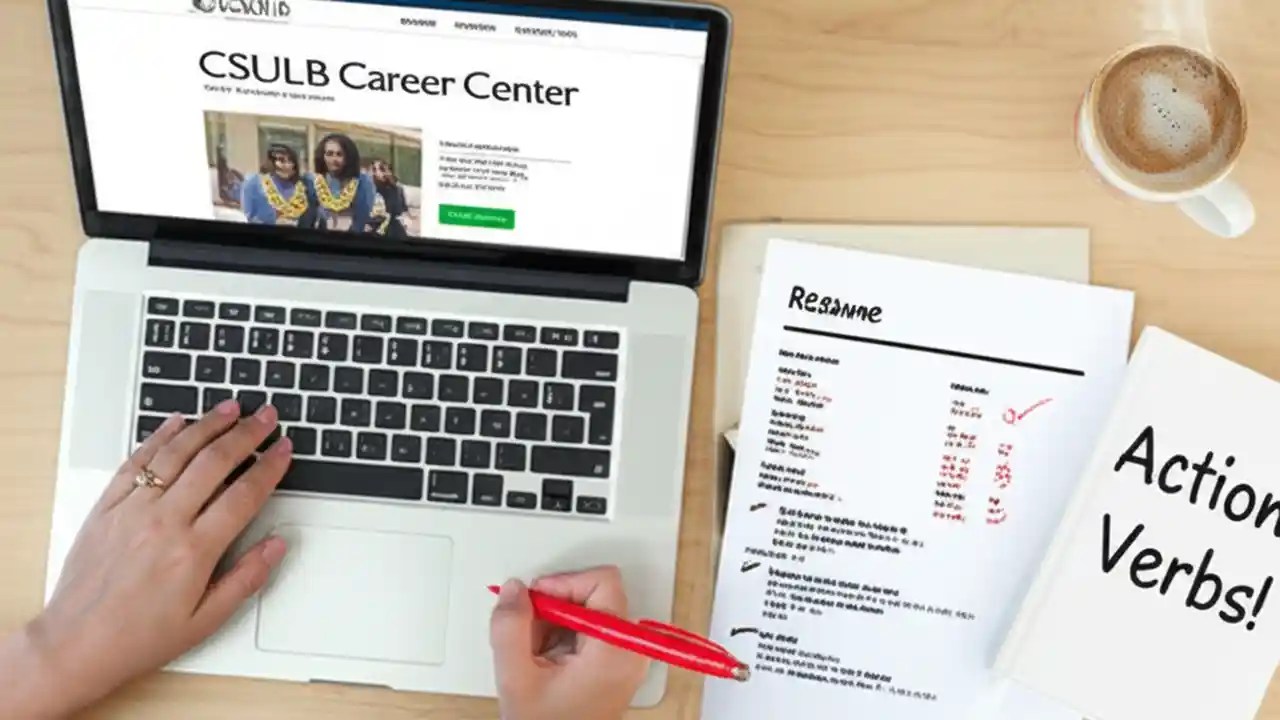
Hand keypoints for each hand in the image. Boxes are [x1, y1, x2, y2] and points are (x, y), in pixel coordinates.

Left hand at [10, 401, 291, 717]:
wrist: (75, 645)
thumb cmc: (138, 637)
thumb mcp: (206, 620)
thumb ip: (247, 579)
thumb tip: (277, 545)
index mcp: (193, 551)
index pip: (244, 494)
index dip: (270, 467)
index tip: (283, 450)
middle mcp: (163, 523)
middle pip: (214, 463)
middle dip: (246, 434)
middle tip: (266, 416)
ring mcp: (131, 511)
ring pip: (176, 453)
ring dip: (207, 425)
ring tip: (230, 408)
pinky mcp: (106, 508)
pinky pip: (135, 462)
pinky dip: (158, 437)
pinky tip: (177, 422)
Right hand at [489, 567, 647, 719]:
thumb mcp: (516, 678)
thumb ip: (510, 626)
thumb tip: (515, 588)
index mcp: (615, 648)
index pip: (602, 581)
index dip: (565, 582)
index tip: (537, 600)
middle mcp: (629, 649)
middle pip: (594, 594)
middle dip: (554, 606)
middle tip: (528, 631)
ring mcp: (624, 658)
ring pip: (587, 610)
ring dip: (554, 624)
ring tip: (534, 655)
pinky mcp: (614, 665)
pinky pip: (588, 631)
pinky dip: (561, 637)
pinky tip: (544, 662)